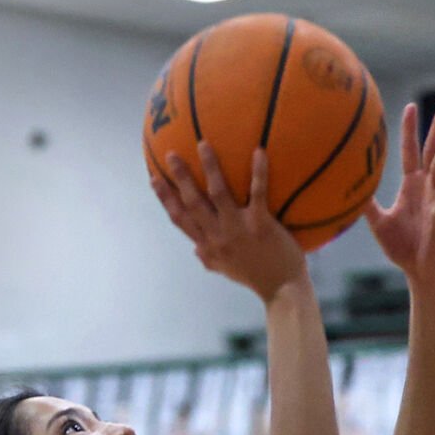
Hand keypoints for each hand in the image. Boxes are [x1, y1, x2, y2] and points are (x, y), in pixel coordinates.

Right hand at [152, 143, 307, 302]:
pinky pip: (258, 194)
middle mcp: (217, 237)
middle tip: (172, 155)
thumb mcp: (224, 270)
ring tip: (203, 144)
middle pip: (193, 203)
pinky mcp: (261, 226)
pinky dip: (258, 172)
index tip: (154, 179)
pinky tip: (258, 151)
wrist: (281, 289)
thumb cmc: (254, 276)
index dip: (165, 199)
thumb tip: (195, 248)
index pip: (180, 219)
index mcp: (207, 246)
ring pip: (218, 194)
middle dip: (180, 178)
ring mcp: (238, 231)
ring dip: (210, 168)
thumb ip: (208, 258)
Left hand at [364, 102, 434, 284]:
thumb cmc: (401, 247)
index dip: (410, 130)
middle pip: (432, 151)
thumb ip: (367, 203)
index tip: (411, 107)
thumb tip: (349, 187)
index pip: (410, 151)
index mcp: (411, 186)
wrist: (418, 271)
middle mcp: (426, 187)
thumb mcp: (378, 222)